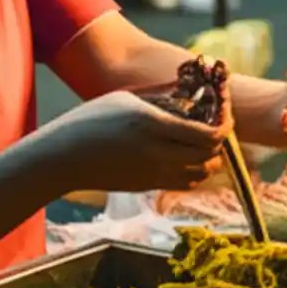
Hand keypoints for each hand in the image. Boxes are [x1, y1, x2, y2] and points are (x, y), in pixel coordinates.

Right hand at [39, 90, 231, 191]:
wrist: (61, 159)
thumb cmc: (89, 121)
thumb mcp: (126, 99)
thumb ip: (161, 101)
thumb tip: (191, 99)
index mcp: (153, 125)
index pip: (207, 135)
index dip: (224, 127)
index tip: (225, 116)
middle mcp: (158, 153)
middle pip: (210, 157)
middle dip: (220, 143)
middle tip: (216, 128)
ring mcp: (154, 174)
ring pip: (201, 175)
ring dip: (209, 160)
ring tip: (202, 144)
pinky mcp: (148, 187)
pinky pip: (185, 184)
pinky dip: (195, 172)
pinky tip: (186, 157)